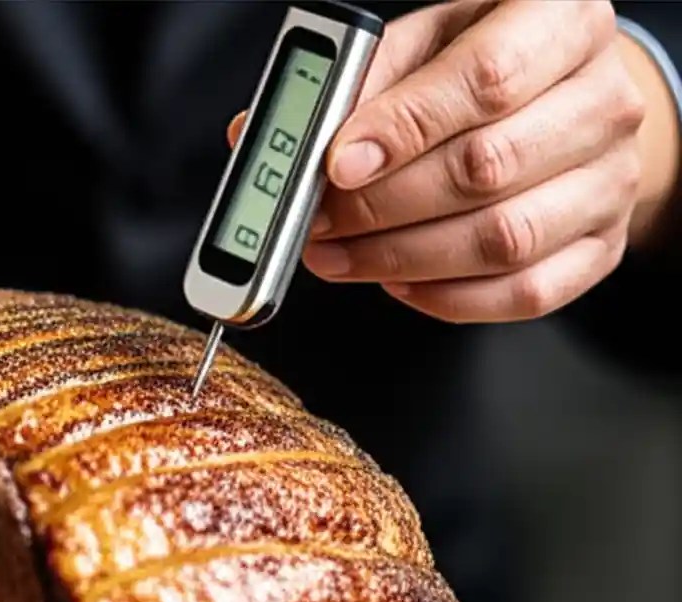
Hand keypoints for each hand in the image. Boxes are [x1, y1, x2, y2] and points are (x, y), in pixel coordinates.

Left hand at [228, 0, 674, 322]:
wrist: (567, 96)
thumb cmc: (485, 63)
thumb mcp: (424, 44)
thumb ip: (355, 85)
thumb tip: (266, 136)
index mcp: (560, 21)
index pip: (484, 81)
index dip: (401, 131)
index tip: (335, 165)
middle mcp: (603, 98)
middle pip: (487, 169)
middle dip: (381, 207)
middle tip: (316, 221)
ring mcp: (613, 178)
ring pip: (503, 239)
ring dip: (401, 259)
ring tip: (337, 255)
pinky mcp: (606, 243)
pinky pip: (527, 291)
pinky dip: (449, 298)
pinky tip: (398, 282)